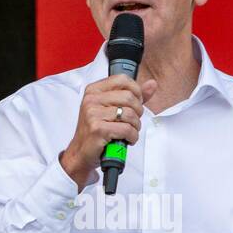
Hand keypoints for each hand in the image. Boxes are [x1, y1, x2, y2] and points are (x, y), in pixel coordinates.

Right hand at [59, 74, 156, 189]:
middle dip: (138, 112)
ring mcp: (93, 114)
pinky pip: (126, 129)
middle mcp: (91, 99)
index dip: (136, 91)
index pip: (122, 79)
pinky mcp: (98, 129)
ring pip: (130, 114)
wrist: (81, 153)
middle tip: (133, 121)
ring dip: (135, 126)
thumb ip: (133, 96)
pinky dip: (132, 137)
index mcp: (94, 90)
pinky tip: (127, 139)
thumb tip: (152, 84)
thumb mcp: (112, 109)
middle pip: (129, 97)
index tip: (135, 103)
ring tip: (129, 132)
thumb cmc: (97, 131)